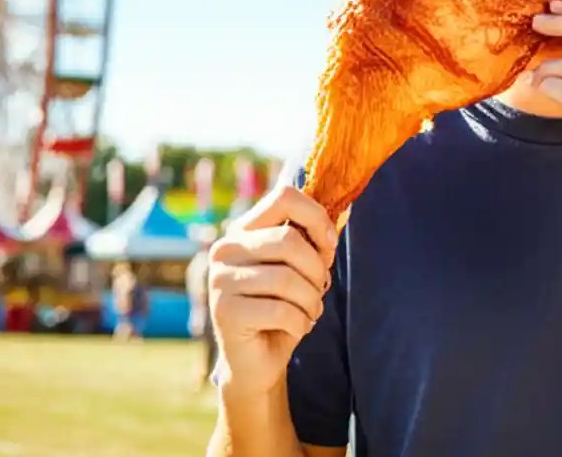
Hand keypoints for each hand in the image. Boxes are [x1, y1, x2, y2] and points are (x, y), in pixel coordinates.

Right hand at [208, 185, 336, 396]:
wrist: (256, 363)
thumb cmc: (281, 311)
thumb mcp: (299, 271)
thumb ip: (311, 242)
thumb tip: (341, 213)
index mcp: (242, 231)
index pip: (283, 197)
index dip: (316, 217)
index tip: (330, 245)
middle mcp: (224, 250)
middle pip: (289, 241)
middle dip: (316, 271)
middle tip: (318, 292)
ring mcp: (220, 280)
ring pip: (288, 279)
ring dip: (311, 302)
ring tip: (308, 313)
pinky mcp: (225, 312)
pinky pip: (282, 311)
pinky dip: (300, 324)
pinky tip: (295, 329)